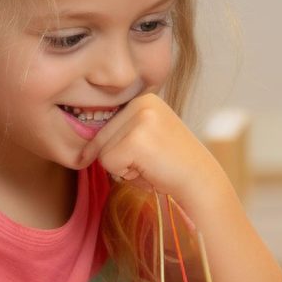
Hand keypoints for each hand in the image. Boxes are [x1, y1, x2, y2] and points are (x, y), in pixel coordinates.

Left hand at [81, 94, 224, 206]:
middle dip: (122, 159)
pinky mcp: (136, 139)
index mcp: (144, 98)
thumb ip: (120, 134)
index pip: (106, 127)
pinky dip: (127, 175)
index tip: (152, 153)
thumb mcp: (146, 138)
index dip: (122, 150)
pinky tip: (152, 171)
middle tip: (153, 162)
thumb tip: (80, 151)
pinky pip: (108, 163)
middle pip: (101, 138)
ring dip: (124, 168)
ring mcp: (140, 118)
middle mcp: (142, 102)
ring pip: (102, 151)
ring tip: (152, 166)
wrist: (201, 183)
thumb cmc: (171, 166)